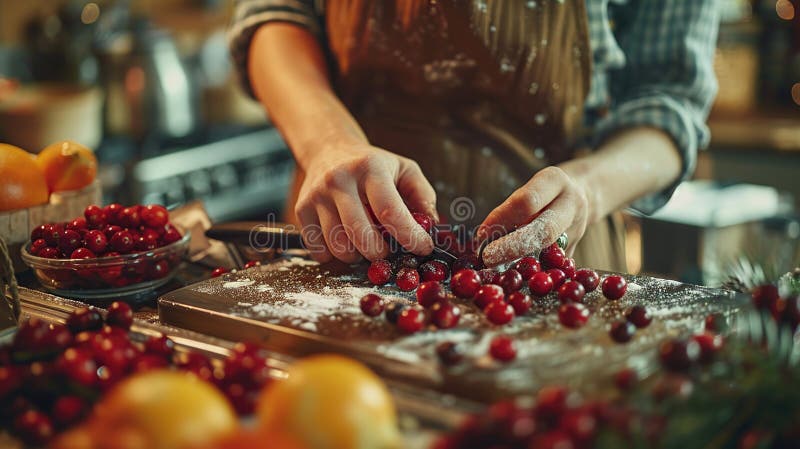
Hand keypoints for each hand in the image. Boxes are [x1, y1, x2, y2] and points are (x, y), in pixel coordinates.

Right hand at [295, 143, 436, 262]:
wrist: (329, 150)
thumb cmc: (373, 166)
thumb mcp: (405, 169)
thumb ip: (423, 196)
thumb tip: (431, 226)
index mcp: (369, 168)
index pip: (390, 211)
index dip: (410, 236)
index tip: (423, 248)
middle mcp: (339, 180)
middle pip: (361, 235)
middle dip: (381, 253)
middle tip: (388, 250)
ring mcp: (317, 195)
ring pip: (339, 247)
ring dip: (358, 256)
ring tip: (365, 242)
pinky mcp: (301, 210)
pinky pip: (319, 250)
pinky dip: (335, 255)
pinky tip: (345, 240)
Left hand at [476, 166, 590, 266]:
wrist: (582, 193)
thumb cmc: (544, 192)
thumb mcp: (530, 188)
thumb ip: (511, 210)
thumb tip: (484, 238)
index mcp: (555, 181)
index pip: (526, 201)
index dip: (502, 218)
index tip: (482, 233)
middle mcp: (571, 203)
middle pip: (544, 230)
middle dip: (513, 247)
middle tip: (488, 258)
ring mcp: (579, 228)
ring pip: (550, 251)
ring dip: (522, 261)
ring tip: (498, 266)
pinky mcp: (577, 248)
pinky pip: (553, 264)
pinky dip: (532, 269)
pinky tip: (517, 273)